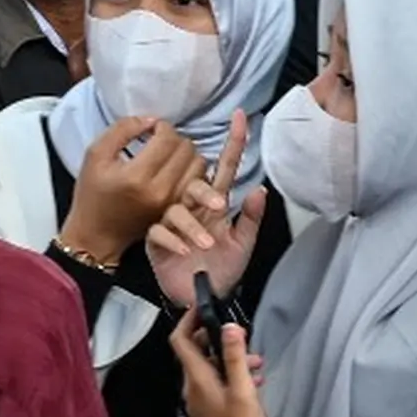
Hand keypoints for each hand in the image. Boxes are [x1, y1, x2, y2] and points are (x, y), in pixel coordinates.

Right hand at [59, 115, 205, 259]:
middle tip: (159, 142)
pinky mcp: (178, 209)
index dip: (162, 126)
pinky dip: (192, 170)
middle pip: (187, 149)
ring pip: (199, 164)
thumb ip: (123, 129)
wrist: (97, 234)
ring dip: (187, 154)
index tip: (151, 129)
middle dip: (175, 138)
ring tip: (168, 155)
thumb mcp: (95, 154)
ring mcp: (172, 202)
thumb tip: (151, 120)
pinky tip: (176, 169)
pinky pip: (199, 181)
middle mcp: (160, 190)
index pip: (168, 138)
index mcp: (137, 176)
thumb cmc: (92, 193)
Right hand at [146, 110, 264, 303]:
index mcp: (216, 204)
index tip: (240, 117)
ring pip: (175, 209)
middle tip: (219, 208)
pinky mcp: (157, 242)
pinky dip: (171, 240)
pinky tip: (183, 251)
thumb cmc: (224, 270)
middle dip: (204, 191)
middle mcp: (194, 208)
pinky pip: (158, 232)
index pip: (226, 167)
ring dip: (191, 226)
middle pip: (194, 184)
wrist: (203, 299)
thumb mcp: (243, 245)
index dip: (233, 143)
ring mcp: (173, 224)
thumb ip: (251, 218)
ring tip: (205, 245)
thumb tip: (259, 189)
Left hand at [167, 309, 267, 416]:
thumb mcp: (242, 388)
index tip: (203, 307)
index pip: (180, 341)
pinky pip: (216, 384)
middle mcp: (192, 389)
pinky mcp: (210, 411)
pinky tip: (253, 380)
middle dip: (218, 340)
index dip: (188, 320)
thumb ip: (235, 356)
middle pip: (196, 353)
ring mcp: (200, 402)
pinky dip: (232, 376)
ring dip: (230, 360)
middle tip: (242, 336)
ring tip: (256, 363)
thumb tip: (229, 326)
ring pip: (210, 369)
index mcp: (196, 379)